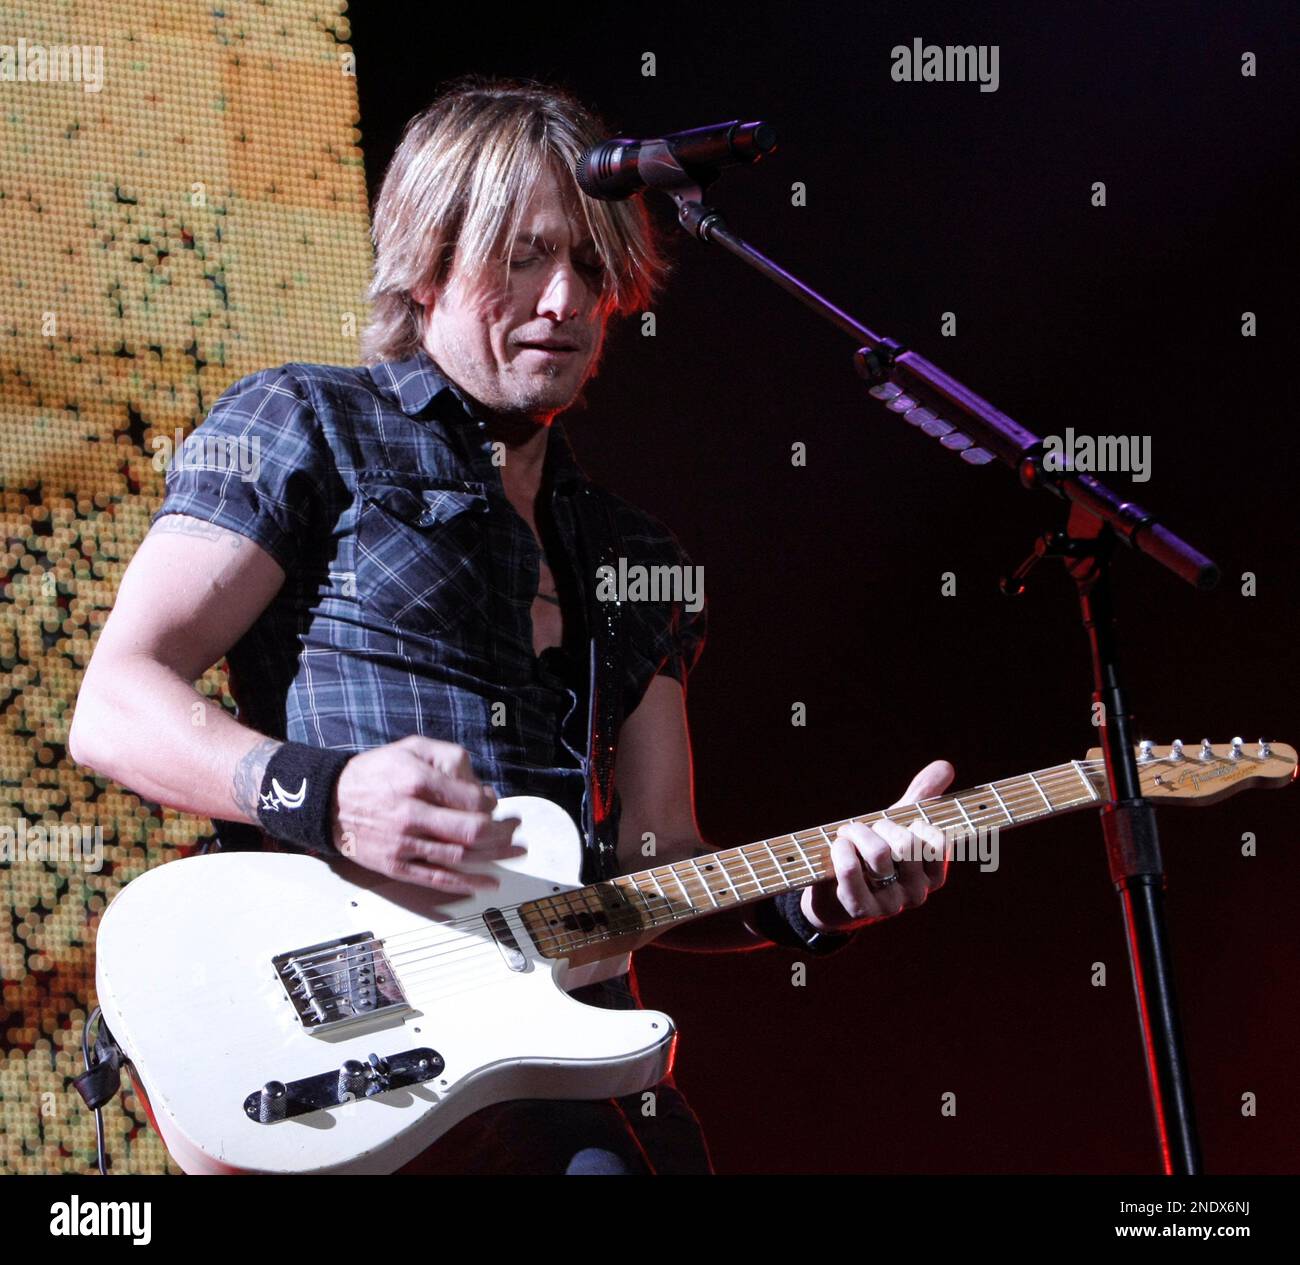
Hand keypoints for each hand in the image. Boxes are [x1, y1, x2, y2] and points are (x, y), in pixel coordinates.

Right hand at [332, 735, 522, 892]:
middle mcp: (412, 814)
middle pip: (472, 830)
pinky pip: (437, 878)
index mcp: (418, 782)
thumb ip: (450, 759)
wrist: (329, 801)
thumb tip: (480, 787)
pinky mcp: (396, 866)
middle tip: (515, 830)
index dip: (493, 804)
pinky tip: (488, 882)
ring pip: (461, 856)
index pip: (472, 800)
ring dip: (495, 857)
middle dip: (503, 832)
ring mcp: (404, 844)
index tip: (496, 805)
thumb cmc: (375, 773)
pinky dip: (467, 883)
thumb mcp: (412, 748)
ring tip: (514, 852)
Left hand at [802, 759, 955, 932]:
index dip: (914, 823)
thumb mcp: (897, 825)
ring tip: (846, 835)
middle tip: (863, 828)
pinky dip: (840, 849)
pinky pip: (850, 868)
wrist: (833, 896)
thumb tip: (945, 765)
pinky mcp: (860, 909)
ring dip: (856, 832)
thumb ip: (921, 797)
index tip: (896, 825)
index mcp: (933, 874)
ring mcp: (891, 904)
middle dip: (880, 825)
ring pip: (879, 853)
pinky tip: (837, 847)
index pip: (939, 841)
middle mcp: (917, 893)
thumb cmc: (870, 855)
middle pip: (907, 843)